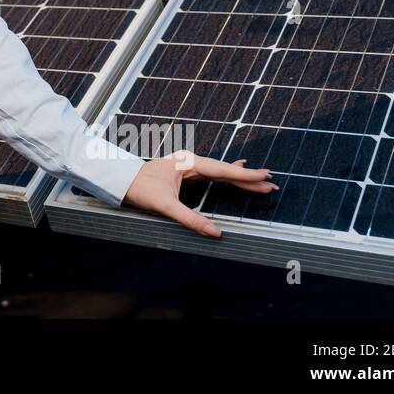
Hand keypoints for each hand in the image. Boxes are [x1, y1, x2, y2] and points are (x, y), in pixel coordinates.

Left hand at [121, 151, 278, 237]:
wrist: (122, 181)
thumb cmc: (141, 189)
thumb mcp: (165, 206)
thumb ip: (191, 219)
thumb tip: (215, 233)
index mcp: (187, 162)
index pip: (222, 170)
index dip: (244, 176)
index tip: (264, 176)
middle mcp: (190, 160)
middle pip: (224, 170)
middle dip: (247, 178)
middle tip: (271, 183)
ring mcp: (188, 164)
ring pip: (220, 172)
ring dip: (239, 178)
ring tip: (261, 181)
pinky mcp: (186, 170)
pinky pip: (212, 173)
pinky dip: (226, 175)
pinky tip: (236, 172)